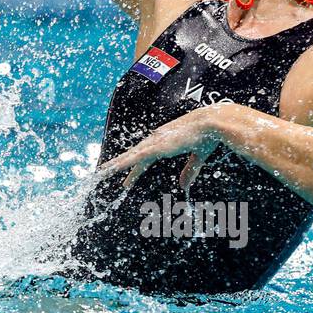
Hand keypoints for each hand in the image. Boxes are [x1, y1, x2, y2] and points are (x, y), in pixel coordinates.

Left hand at [95, 105, 228, 192]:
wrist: (211, 125)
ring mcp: (155, 143)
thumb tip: (183, 187)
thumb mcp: (197, 157)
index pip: (145, 157)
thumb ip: (190, 171)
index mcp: (164, 141)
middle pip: (133, 156)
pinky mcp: (157, 146)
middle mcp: (156, 140)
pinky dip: (124, 163)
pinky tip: (113, 169)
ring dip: (115, 164)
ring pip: (129, 156)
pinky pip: (135, 157)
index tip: (128, 179)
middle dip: (119, 165)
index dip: (135, 168)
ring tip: (101, 172)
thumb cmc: (207, 136)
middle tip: (104, 172)